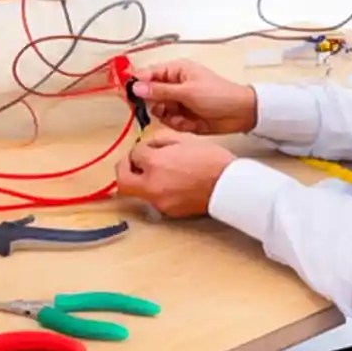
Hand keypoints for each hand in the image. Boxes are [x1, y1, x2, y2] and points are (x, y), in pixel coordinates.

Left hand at [114, 129, 236, 217]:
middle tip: (134, 162)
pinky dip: (154, 190)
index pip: (134, 154)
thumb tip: (148, 145)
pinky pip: (152, 199)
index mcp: (156, 163)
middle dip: (124, 168)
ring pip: (136, 192)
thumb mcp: (184, 139)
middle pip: (122, 180)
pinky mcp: (168, 211)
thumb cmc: (213, 161)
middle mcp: (152, 185)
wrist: (230, 186)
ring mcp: (159, 201)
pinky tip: (169, 182)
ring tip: (156, 171)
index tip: (148, 148)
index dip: (140, 148)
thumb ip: (160, 140)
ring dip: (139, 180)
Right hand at [131, 60, 256, 134]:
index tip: (128, 94)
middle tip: (163, 108)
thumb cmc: (219, 95)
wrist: (240, 114)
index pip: (147, 74)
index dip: (136, 84)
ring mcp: (177, 101)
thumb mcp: (187, 91)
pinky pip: (168, 122)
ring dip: (168, 115)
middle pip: (149, 94)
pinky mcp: (181, 116)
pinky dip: (177, 124)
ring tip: (182, 115)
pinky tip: (191, 122)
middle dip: (154, 104)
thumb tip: (136, 86)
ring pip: (157, 110)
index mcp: (175, 71)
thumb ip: (160, 90)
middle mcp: (173, 85)